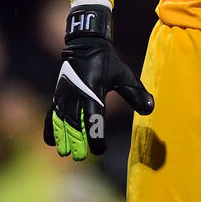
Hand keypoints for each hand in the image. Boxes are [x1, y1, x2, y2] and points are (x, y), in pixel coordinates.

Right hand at [43, 4, 154, 159]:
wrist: (85, 44)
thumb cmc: (107, 62)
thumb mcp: (124, 75)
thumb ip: (136, 93)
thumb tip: (150, 109)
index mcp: (94, 90)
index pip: (94, 117)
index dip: (96, 134)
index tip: (99, 149)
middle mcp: (77, 94)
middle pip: (75, 122)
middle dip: (77, 141)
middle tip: (81, 157)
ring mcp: (65, 94)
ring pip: (61, 120)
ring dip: (63, 137)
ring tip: (65, 153)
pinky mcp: (58, 94)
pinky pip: (51, 114)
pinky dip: (50, 128)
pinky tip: (51, 142)